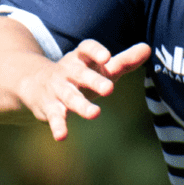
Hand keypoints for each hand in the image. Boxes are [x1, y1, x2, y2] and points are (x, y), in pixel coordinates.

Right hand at [16, 39, 148, 140]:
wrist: (36, 83)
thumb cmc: (81, 75)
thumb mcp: (100, 67)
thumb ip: (124, 61)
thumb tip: (148, 48)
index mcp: (81, 58)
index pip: (86, 48)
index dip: (96, 51)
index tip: (107, 57)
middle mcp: (68, 71)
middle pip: (81, 74)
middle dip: (94, 81)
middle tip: (109, 89)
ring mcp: (58, 89)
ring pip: (70, 96)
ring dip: (81, 105)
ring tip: (95, 113)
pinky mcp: (50, 108)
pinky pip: (54, 116)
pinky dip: (58, 126)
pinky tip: (61, 136)